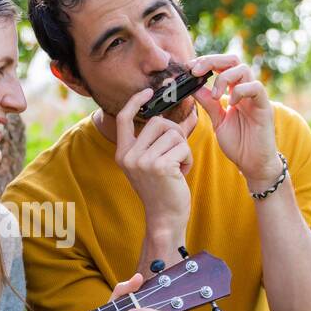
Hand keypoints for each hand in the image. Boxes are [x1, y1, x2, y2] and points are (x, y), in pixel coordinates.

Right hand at [114, 88, 196, 226]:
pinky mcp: (159, 166)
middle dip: (175, 133)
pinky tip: (181, 173)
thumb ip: (158, 140)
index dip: (135, 101)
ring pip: (173, 134)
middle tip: (177, 152)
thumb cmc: (162, 189)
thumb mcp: (152, 163)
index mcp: (123, 153)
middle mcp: (129, 155)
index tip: (148, 92)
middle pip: (158, 122)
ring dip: (183, 149)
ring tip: (178, 166)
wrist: (165, 218)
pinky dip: (187, 158)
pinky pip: (182, 147)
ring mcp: (142, 161)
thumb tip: (181, 115)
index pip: (123, 118)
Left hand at [186, 55, 282, 188]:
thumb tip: (192, 87)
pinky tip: (231, 104)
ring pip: (243, 69)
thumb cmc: (238, 143)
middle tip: (195, 71)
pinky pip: (256, 87)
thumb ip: (208, 103)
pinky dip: (240, 91)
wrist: (252, 163)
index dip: (205, 62)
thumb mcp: (217, 120)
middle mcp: (245, 89)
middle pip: (232, 59)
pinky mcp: (264, 106)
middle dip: (212, 61)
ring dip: (224, 78)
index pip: (221, 65)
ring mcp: (256, 96)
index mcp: (233, 91)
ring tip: (214, 95)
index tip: (189, 67)